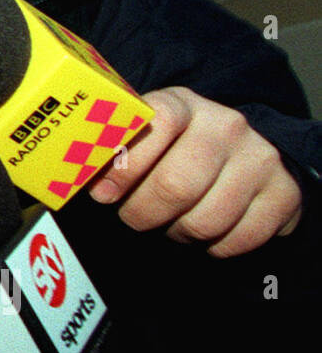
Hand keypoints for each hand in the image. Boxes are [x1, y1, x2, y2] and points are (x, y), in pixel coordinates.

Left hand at [88, 86, 302, 256]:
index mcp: (181, 104)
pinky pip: (238, 240)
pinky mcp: (284, 192)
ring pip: (205, 220)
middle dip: (142, 213)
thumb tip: (68, 177)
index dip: (122, 168)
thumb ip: (110, 149)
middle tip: (134, 216)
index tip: (103, 194)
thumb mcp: (142, 133)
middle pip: (175, 186)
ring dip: (177, 232)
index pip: (151, 128)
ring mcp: (259, 158)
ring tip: (170, 221)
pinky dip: (213, 247)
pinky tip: (204, 232)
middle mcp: (225, 126)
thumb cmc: (174, 145)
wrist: (239, 147)